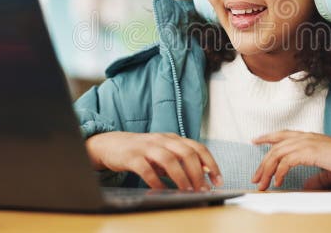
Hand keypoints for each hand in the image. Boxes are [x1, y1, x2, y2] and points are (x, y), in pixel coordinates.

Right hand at [85, 131, 222, 190]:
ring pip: (168, 159)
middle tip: (203, 189)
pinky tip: (161, 191)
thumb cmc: (142, 151)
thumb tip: (204, 174)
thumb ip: (181, 161)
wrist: (111, 144)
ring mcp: (146, 147)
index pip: (197, 148)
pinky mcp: (131, 156)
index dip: (210, 164)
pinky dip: (156, 181)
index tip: (218, 180)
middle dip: (197, 173)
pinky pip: (146, 169)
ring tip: (187, 191)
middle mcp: (162, 140)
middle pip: (186, 153)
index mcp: (173, 138)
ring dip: (180, 177)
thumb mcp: (164, 153)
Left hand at [251, 131, 330, 189]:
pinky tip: (279, 182)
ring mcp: (309, 143)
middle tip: (256, 178)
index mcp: (311, 138)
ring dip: (268, 169)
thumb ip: (317, 176)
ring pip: (278, 153)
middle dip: (263, 163)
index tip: (256, 141)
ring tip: (263, 183)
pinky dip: (280, 171)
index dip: (268, 137)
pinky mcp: (311, 152)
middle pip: (276, 147)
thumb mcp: (329, 171)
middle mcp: (307, 137)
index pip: (283, 135)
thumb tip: (307, 185)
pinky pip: (288, 161)